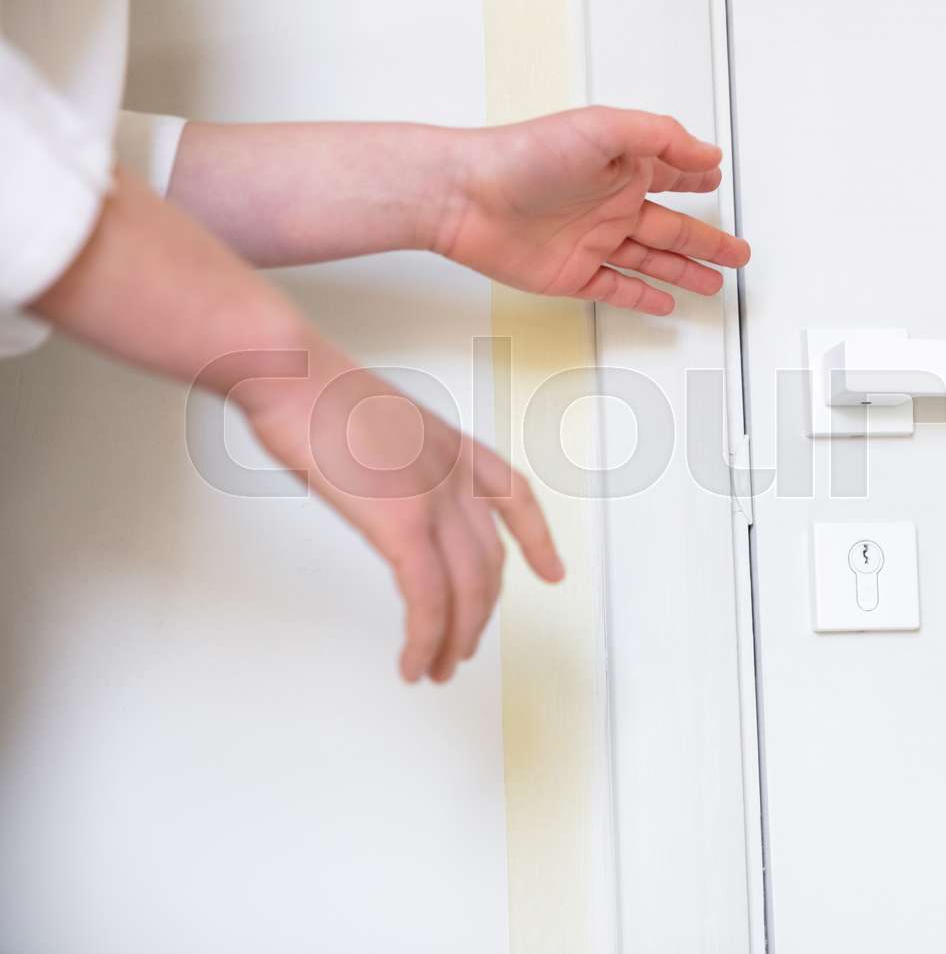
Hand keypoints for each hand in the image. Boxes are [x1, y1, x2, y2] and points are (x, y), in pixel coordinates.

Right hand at [241, 348, 563, 684]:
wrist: (293, 375)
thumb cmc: (313, 392)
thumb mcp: (378, 424)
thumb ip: (396, 463)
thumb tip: (381, 490)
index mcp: (456, 447)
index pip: (518, 498)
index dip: (539, 541)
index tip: (553, 573)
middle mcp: (458, 476)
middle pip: (489, 562)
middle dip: (480, 614)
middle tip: (461, 650)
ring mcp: (435, 502)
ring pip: (467, 592)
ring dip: (454, 639)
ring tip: (437, 669)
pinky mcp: (403, 527)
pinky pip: (427, 601)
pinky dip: (424, 640)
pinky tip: (412, 663)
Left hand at [434, 106, 750, 314]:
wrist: (465, 196)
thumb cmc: (523, 154)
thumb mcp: (603, 128)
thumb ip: (661, 138)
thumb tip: (707, 152)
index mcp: (622, 166)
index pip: (673, 173)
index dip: (697, 176)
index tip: (716, 178)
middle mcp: (610, 203)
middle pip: (674, 227)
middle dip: (708, 240)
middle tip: (738, 252)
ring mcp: (593, 241)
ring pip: (653, 261)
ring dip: (686, 271)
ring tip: (716, 282)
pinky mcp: (572, 274)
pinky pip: (618, 288)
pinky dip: (644, 296)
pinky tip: (665, 302)